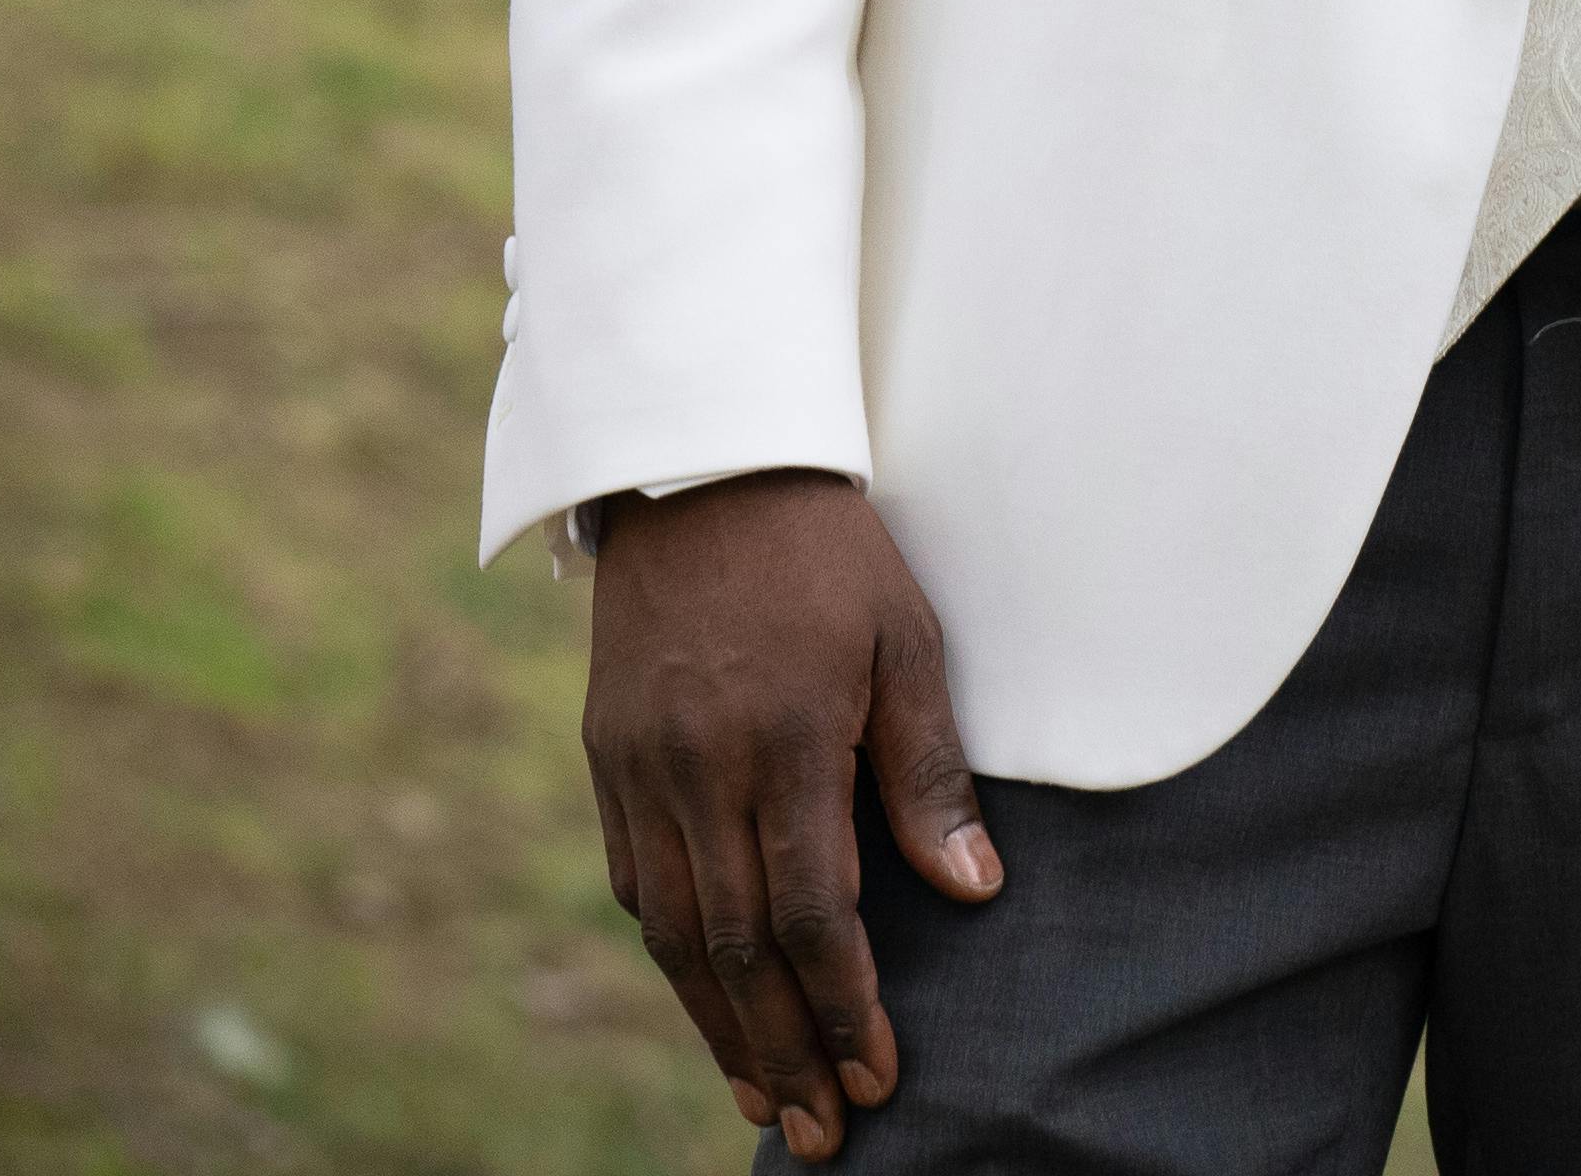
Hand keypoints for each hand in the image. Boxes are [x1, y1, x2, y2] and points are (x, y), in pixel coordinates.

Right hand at [583, 470, 1002, 1156]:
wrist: (701, 471)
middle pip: (738, 948)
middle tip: (825, 1129)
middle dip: (785, 1050)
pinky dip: (677, 956)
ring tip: (769, 1097)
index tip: (879, 1074)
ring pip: (677, 935)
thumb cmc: (831, 554)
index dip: (846, 1005)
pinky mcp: (607, 761)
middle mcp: (696, 770)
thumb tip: (974, 891)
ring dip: (723, 1027)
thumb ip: (931, 774)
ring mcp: (639, 771)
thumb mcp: (908, 641)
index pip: (814, 914)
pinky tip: (713, 1000)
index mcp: (781, 742)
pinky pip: (639, 885)